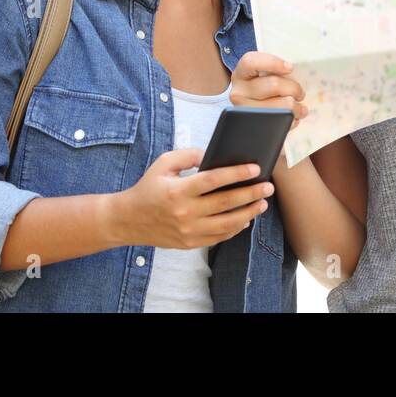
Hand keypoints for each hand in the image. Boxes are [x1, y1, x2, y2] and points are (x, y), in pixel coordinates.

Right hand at [111, 148, 273, 248]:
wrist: (127, 220)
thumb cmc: (148, 188)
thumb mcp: (163, 164)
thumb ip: (188, 155)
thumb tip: (212, 154)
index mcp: (177, 191)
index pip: (213, 180)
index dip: (236, 174)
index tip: (256, 168)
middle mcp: (184, 213)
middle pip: (225, 203)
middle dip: (251, 194)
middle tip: (268, 187)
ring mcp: (187, 231)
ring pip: (226, 224)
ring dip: (248, 213)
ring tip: (262, 203)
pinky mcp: (189, 243)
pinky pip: (218, 237)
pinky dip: (234, 228)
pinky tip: (245, 218)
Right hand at [229, 51, 307, 130]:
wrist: (255, 115)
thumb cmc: (265, 89)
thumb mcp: (264, 76)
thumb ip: (276, 71)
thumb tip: (298, 72)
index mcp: (241, 73)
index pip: (250, 62)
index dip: (272, 62)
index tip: (290, 68)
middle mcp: (239, 92)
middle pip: (273, 84)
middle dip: (294, 89)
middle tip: (301, 94)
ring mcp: (245, 110)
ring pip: (280, 106)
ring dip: (297, 107)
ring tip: (302, 109)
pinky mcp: (254, 127)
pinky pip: (280, 123)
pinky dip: (291, 121)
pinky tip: (292, 119)